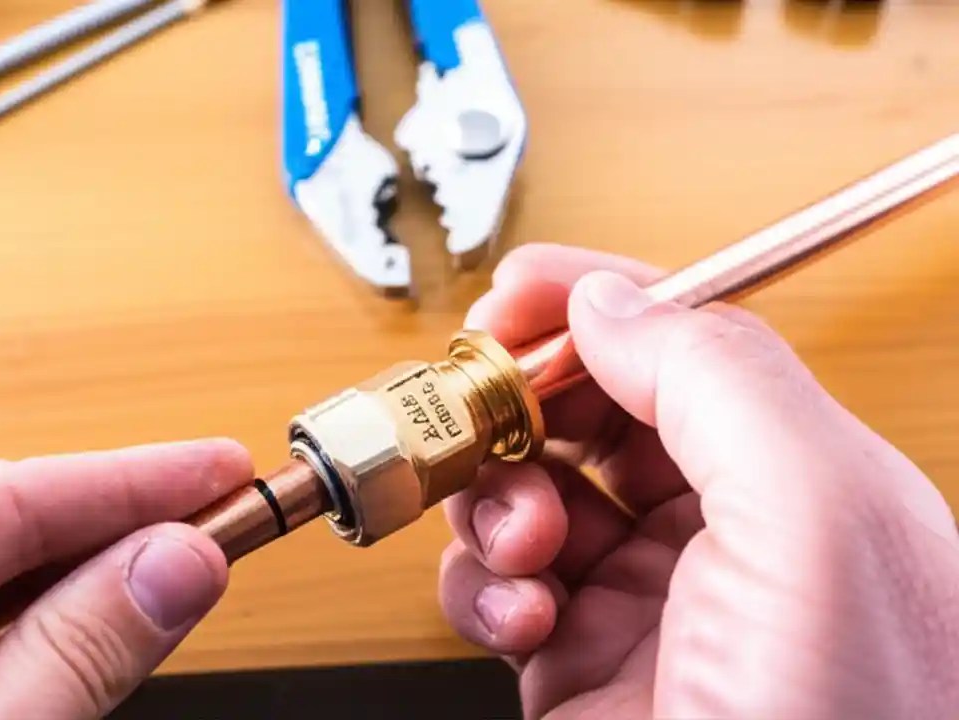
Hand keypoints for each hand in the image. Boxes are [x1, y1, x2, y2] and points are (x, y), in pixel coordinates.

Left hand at [0, 439, 251, 718]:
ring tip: (174, 578)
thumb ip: (78, 652)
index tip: (218, 472)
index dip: (132, 483)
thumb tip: (174, 564)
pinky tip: (94, 635)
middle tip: (220, 524)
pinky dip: (33, 648)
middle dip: (113, 532)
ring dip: (81, 592)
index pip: (7, 500)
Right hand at [439, 244, 958, 717]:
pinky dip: (479, 589)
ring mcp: (644, 604)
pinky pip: (498, 589)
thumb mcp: (817, 527)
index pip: (682, 346)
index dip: (594, 307)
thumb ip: (722, 382)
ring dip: (496, 501)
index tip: (516, 300)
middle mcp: (725, 534)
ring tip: (520, 541)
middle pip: (590, 413)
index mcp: (800, 477)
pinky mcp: (577, 671)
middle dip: (521, 407)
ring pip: (528, 493)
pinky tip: (514, 615)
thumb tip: (612, 300)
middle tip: (477, 411)